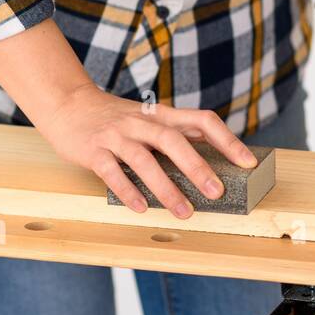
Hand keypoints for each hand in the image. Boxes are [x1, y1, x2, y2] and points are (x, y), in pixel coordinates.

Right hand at [42, 83, 256, 217]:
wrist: (67, 103)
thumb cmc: (115, 117)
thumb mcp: (150, 118)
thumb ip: (177, 133)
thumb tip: (213, 157)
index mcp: (162, 115)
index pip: (203, 120)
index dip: (228, 140)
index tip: (248, 162)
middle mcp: (142, 122)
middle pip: (174, 141)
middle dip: (197, 168)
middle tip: (216, 192)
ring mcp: (117, 135)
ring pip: (144, 159)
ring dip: (165, 187)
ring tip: (183, 211)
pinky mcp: (93, 150)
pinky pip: (112, 172)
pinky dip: (128, 190)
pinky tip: (141, 207)